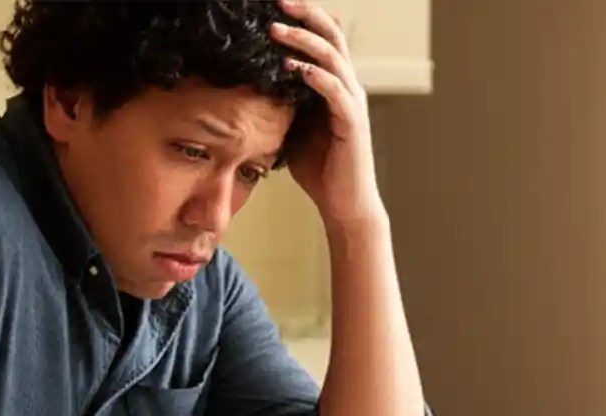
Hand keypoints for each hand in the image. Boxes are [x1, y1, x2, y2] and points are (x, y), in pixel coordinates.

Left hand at [271, 0, 386, 231]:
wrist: (344, 205)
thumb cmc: (321, 169)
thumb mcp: (294, 128)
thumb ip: (283, 103)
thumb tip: (251, 86)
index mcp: (336, 86)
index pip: (323, 40)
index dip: (304, 19)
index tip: (275, 6)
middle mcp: (349, 88)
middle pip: (332, 37)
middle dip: (305, 16)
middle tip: (278, 2)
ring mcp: (353, 104)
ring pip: (333, 59)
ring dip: (304, 41)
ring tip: (277, 31)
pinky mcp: (353, 123)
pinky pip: (335, 92)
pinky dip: (316, 76)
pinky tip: (295, 67)